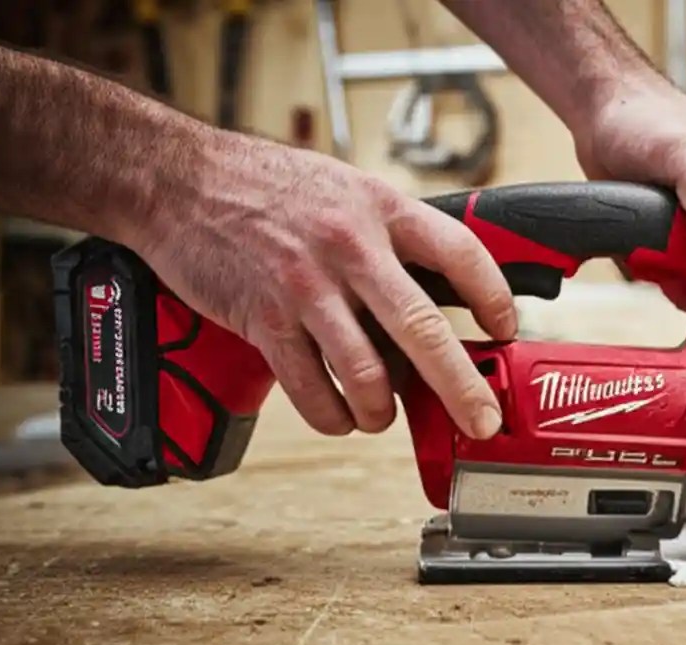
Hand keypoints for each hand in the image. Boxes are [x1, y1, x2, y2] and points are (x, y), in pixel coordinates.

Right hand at [133, 131, 515, 438]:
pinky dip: (334, 417)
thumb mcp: (348, 190)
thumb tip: (439, 294)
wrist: (179, 181)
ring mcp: (306, 288)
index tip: (506, 330)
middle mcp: (351, 248)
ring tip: (383, 416)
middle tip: (482, 421)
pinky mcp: (265, 322)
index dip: (493, 297)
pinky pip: (313, 390)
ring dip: (384, 411)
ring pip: (368, 374)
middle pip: (423, 329)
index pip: (460, 253)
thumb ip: (393, 236)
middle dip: (461, 386)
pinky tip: (341, 416)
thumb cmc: (269, 187)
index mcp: (381, 209)